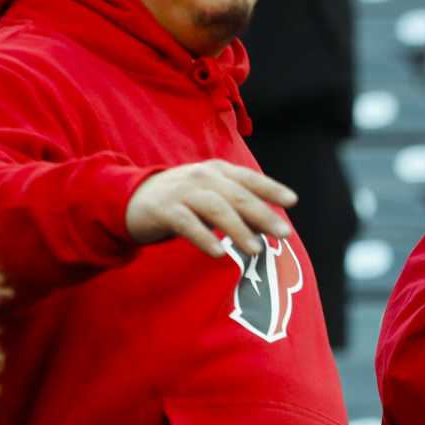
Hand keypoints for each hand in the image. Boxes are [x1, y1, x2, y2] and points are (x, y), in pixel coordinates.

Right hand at [124, 160, 298, 259]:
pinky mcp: (163, 209)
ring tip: (255, 249)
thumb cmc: (183, 200)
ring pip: (215, 208)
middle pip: (237, 195)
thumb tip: (270, 226)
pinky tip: (217, 252)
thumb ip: (239, 208)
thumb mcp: (213, 198)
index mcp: (217, 171)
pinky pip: (186, 223)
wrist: (133, 199)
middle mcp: (202, 177)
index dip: (270, 188)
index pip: (248, 178)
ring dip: (237, 228)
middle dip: (262, 214)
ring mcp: (182, 191)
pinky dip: (202, 236)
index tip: (292, 201)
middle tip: (284, 233)